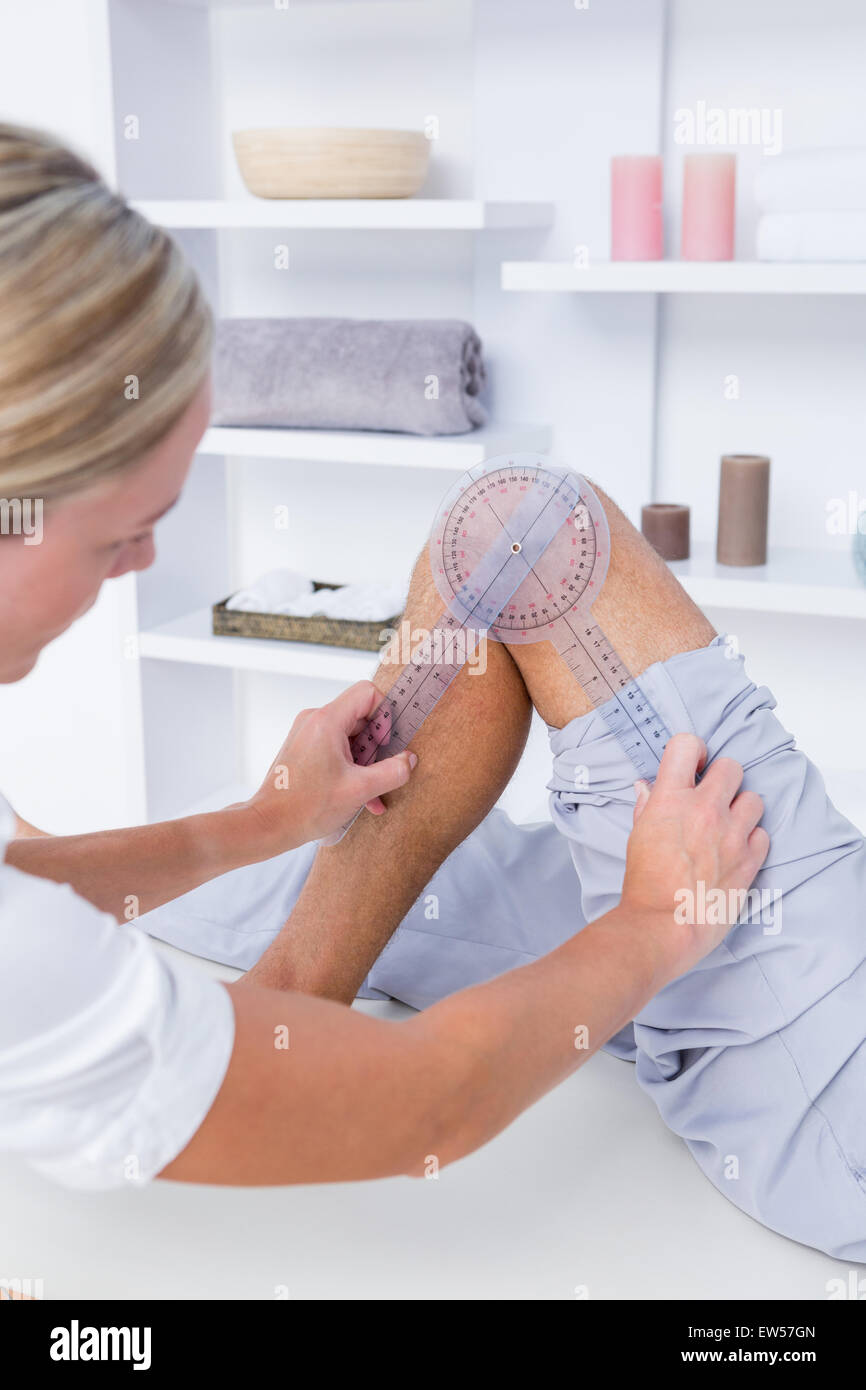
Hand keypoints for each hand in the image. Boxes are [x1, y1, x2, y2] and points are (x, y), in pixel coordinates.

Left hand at [244, 681, 417, 849]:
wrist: (267, 825)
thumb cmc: (305, 807)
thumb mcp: (359, 790)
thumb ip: (392, 772)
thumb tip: (409, 760)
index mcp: (326, 721)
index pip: (367, 693)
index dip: (385, 716)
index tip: (386, 744)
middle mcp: (314, 720)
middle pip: (360, 716)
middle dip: (377, 745)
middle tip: (381, 772)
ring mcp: (307, 734)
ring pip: (349, 736)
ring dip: (365, 762)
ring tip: (372, 792)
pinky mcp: (303, 749)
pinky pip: (336, 748)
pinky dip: (350, 766)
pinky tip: (359, 795)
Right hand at [621, 733, 769, 981]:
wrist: (663, 926)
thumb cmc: (643, 885)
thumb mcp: (637, 837)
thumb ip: (647, 807)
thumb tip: (647, 788)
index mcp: (671, 798)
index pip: (687, 745)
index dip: (692, 752)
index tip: (692, 767)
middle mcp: (705, 809)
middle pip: (731, 767)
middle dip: (722, 780)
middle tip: (713, 799)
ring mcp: (732, 834)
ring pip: (754, 799)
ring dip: (742, 810)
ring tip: (728, 827)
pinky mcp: (750, 860)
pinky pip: (764, 834)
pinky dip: (752, 840)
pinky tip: (736, 851)